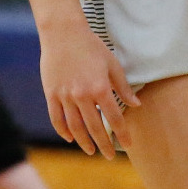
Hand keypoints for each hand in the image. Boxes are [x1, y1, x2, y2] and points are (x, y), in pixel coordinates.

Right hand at [37, 14, 138, 156]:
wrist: (63, 32)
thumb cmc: (91, 46)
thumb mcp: (112, 64)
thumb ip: (123, 87)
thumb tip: (136, 105)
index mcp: (100, 88)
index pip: (113, 118)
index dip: (122, 133)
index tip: (128, 144)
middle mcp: (82, 95)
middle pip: (94, 127)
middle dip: (103, 144)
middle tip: (109, 156)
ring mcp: (65, 96)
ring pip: (75, 126)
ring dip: (84, 142)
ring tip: (91, 151)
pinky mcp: (51, 93)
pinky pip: (56, 118)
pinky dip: (63, 131)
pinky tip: (70, 138)